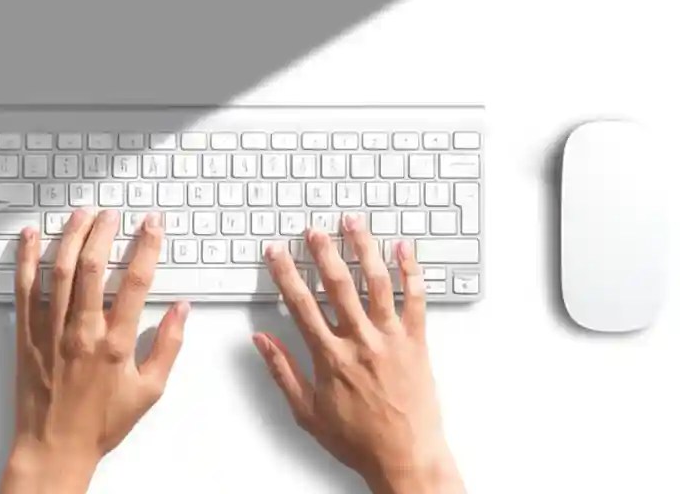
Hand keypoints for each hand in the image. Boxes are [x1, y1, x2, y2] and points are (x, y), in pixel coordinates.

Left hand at [0, 210, 189, 493]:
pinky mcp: (26, 335)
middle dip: (105, 232)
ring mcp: (51, 331)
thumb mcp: (149, 390)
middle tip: (113, 214)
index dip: (147, 247)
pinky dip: (27, 259)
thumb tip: (182, 310)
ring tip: (82, 215)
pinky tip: (32, 237)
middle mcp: (82, 332)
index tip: (152, 226)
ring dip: (72, 237)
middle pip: (94, 267)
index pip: (136, 282)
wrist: (54, 448)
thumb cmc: (99, 423)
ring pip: (61, 271)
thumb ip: (169, 346)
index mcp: (116, 344)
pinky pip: (25, 288)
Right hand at [254, 215, 464, 493]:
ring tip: (354, 224)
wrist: (406, 456)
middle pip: (338, 285)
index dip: (285, 273)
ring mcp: (391, 339)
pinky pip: (416, 299)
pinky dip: (412, 271)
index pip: (301, 304)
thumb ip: (283, 372)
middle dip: (323, 251)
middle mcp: (360, 342)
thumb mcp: (307, 412)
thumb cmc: (359, 440)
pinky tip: (404, 249)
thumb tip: (261, 341)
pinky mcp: (417, 343)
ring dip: (363, 248)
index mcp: (330, 357)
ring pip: (377, 283)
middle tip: (314, 229)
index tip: (276, 252)